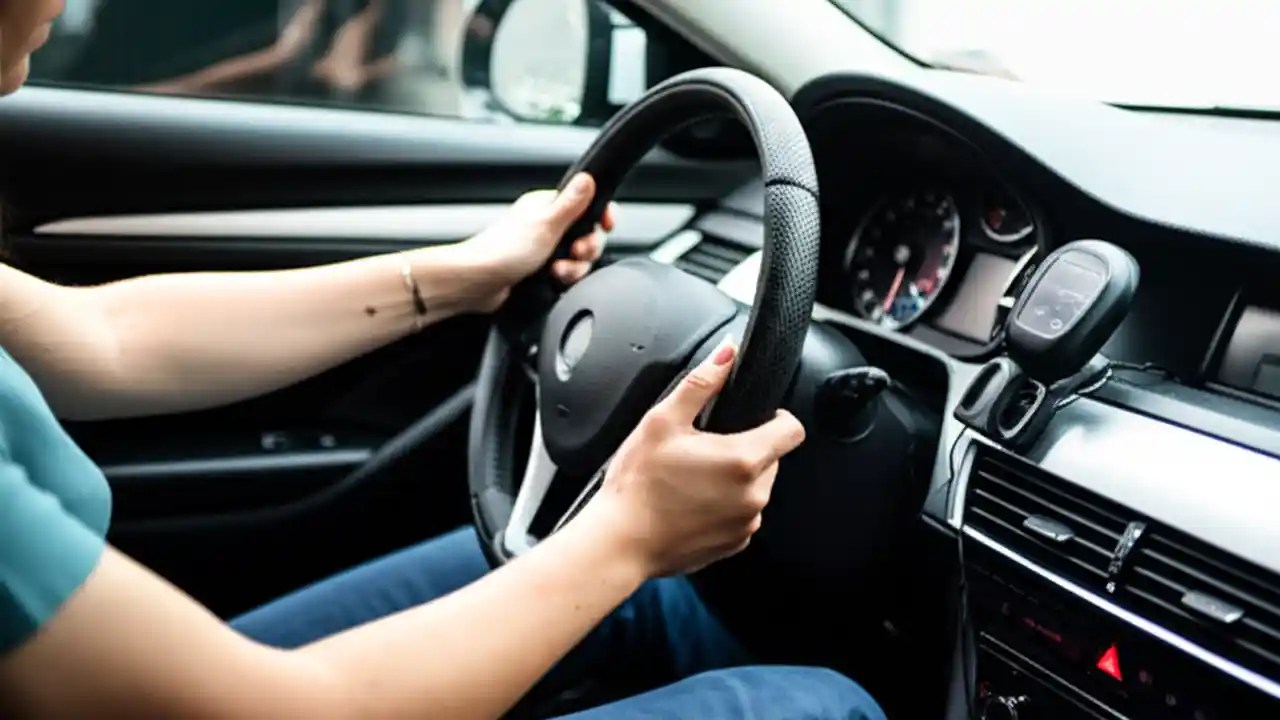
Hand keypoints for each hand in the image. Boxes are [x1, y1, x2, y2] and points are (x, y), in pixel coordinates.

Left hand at [456, 173, 614, 311]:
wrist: (477, 282)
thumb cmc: (503, 251)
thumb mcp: (546, 223)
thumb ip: (572, 203)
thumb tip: (589, 177)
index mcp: (548, 206)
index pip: (587, 205)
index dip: (600, 217)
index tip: (605, 226)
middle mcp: (547, 225)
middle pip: (588, 235)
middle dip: (587, 248)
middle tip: (575, 252)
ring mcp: (544, 248)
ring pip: (578, 258)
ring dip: (574, 268)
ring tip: (558, 271)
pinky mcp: (540, 270)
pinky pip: (566, 274)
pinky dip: (564, 279)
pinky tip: (553, 281)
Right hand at [582, 338, 806, 577]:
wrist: (620, 542)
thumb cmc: (638, 485)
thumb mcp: (663, 421)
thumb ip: (701, 383)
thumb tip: (727, 353)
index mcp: (744, 459)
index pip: (792, 430)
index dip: (778, 416)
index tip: (757, 416)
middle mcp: (755, 495)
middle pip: (773, 458)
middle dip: (748, 448)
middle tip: (706, 449)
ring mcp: (746, 523)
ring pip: (757, 487)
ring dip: (737, 478)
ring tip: (694, 478)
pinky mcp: (734, 543)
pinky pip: (743, 515)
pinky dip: (726, 506)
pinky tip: (691, 503)